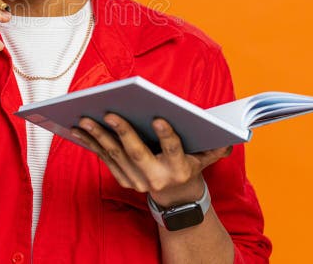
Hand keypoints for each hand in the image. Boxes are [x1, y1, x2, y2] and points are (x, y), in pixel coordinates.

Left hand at [71, 114, 231, 206]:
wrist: (178, 201)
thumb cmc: (190, 167)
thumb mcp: (205, 158)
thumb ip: (214, 145)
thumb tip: (231, 133)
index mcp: (179, 168)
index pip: (173, 150)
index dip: (167, 135)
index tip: (159, 118)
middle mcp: (156, 177)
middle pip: (137, 153)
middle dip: (122, 132)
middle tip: (108, 112)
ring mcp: (137, 181)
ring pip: (116, 156)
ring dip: (98, 137)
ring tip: (84, 118)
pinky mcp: (123, 180)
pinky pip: (105, 159)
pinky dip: (91, 144)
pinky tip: (80, 130)